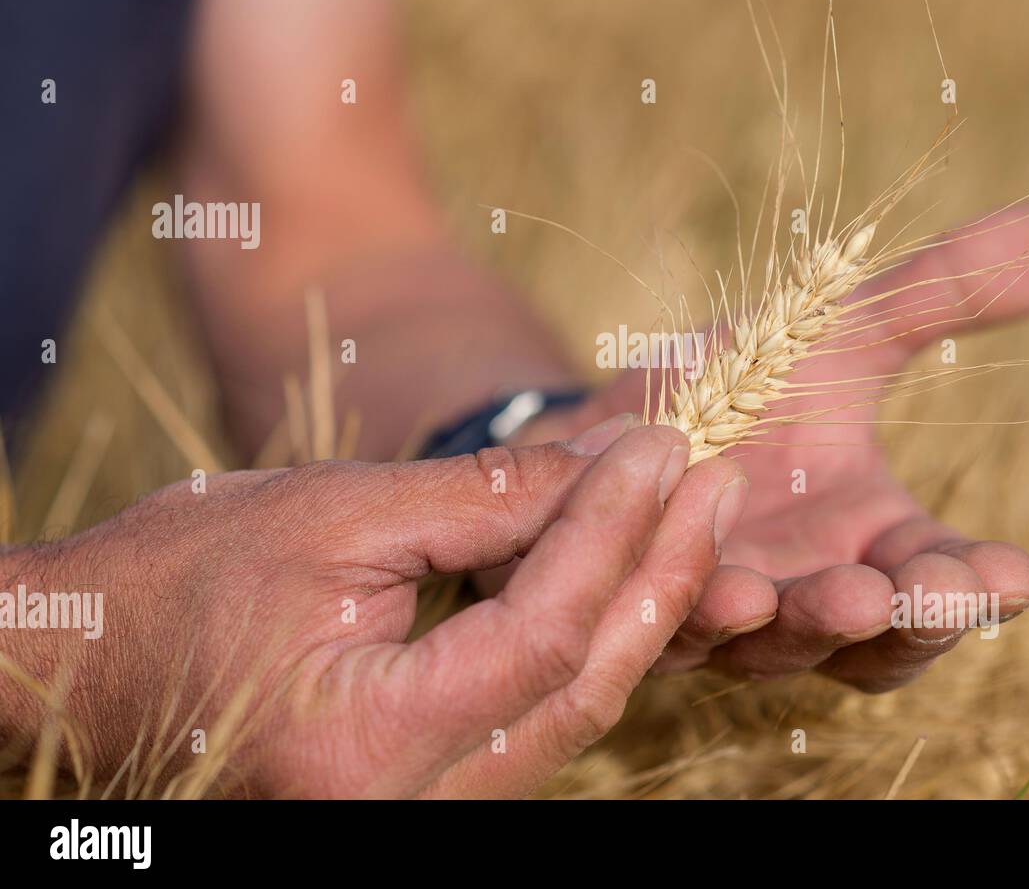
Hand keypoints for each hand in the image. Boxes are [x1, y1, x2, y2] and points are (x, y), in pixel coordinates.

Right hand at [0, 424, 745, 796]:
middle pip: (579, 688)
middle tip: (713, 483)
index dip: (615, 534)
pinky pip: (534, 719)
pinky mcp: (426, 789)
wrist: (84, 666)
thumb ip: (481, 499)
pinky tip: (625, 570)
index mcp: (360, 746)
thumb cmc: (178, 580)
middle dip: (657, 575)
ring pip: (570, 712)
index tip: (662, 447)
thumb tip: (608, 463)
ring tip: (690, 515)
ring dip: (637, 607)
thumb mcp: (333, 515)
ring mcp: (418, 811)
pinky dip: (585, 641)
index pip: (541, 635)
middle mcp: (401, 808)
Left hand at [515, 207, 1028, 691]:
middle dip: (895, 623)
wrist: (621, 408)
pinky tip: (692, 572)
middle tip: (912, 597)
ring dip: (785, 624)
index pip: (940, 583)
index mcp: (871, 541)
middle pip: (868, 641)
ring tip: (798, 596)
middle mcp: (806, 594)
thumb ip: (939, 296)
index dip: (976, 588)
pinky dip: (676, 596)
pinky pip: (660, 620)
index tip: (1015, 576)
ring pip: (764, 647)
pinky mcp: (640, 604)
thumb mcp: (837, 334)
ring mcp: (723, 614)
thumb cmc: (742, 383)